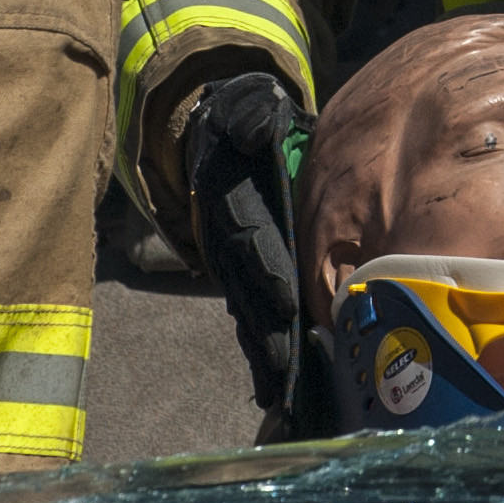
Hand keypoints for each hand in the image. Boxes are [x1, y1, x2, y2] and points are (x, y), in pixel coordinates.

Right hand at [181, 72, 316, 425]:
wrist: (219, 139)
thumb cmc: (244, 127)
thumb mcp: (246, 110)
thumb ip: (251, 119)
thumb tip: (256, 125)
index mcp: (234, 202)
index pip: (250, 236)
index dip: (265, 264)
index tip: (284, 291)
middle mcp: (230, 241)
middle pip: (248, 288)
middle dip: (266, 327)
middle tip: (284, 363)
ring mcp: (235, 266)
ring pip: (250, 314)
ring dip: (264, 352)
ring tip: (280, 391)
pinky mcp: (245, 282)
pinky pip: (255, 320)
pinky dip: (265, 354)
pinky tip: (278, 388)